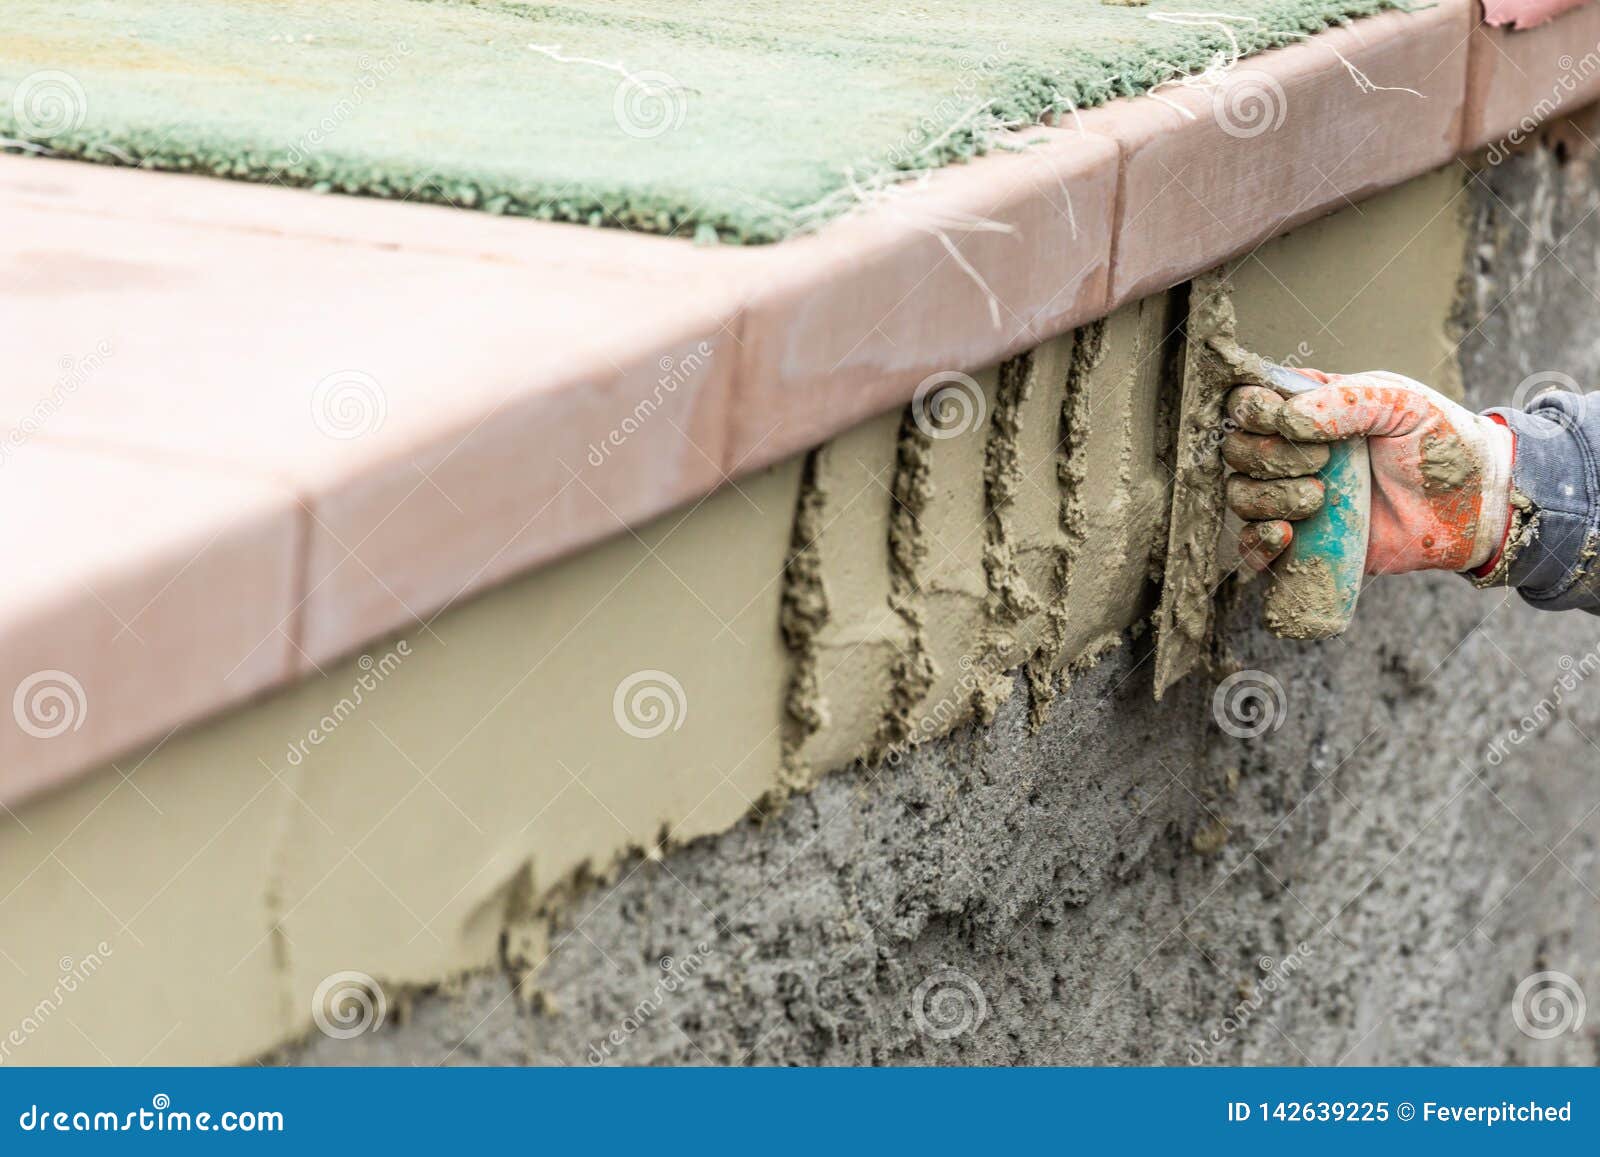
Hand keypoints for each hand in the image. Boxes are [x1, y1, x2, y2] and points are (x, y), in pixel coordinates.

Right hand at [1224, 369, 1513, 574]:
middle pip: (1235, 450)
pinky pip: (1251, 547)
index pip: (1247, 402)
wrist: (1475, 505)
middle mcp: (1291, 451)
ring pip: (1240, 496)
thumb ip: (1344, 400)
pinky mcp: (1303, 542)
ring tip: (1318, 499)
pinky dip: (1257, 542)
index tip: (1284, 421)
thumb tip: (1286, 421)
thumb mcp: (1400, 402)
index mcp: (1308, 407)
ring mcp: (1292, 496)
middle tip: (1321, 463)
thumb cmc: (1441, 442)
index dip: (1252, 411)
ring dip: (1268, 498)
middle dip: (1268, 457)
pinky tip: (1286, 534)